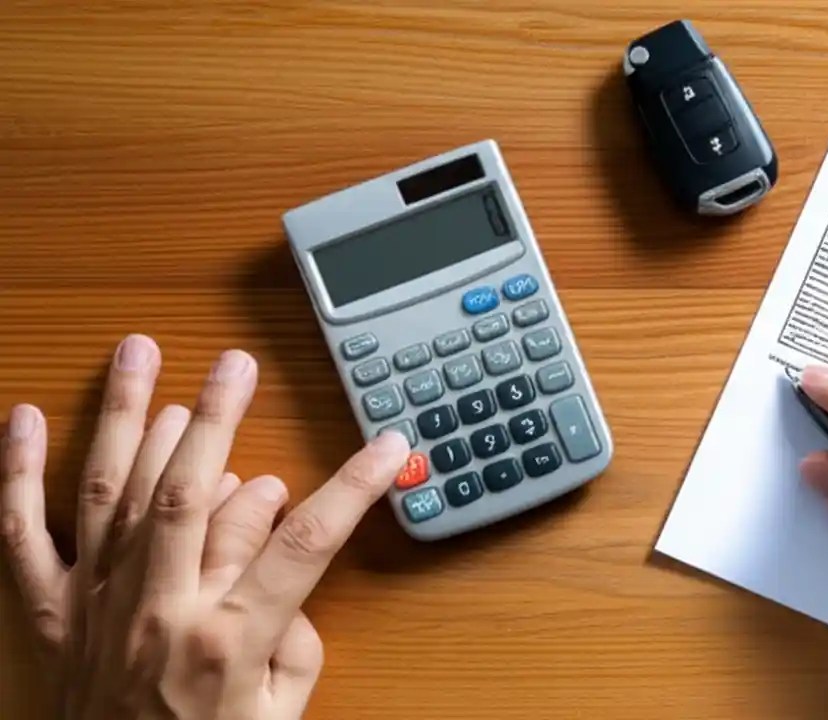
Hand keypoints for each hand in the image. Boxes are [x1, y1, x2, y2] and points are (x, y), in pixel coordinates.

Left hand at [2, 335, 409, 718]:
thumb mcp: (280, 719)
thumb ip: (295, 643)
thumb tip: (287, 572)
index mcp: (228, 640)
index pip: (307, 543)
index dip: (354, 487)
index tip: (388, 444)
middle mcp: (160, 611)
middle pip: (191, 494)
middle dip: (217, 418)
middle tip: (236, 364)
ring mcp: (99, 606)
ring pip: (112, 495)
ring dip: (124, 418)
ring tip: (140, 354)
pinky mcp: (54, 615)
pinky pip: (25, 537)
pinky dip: (18, 477)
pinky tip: (24, 419)